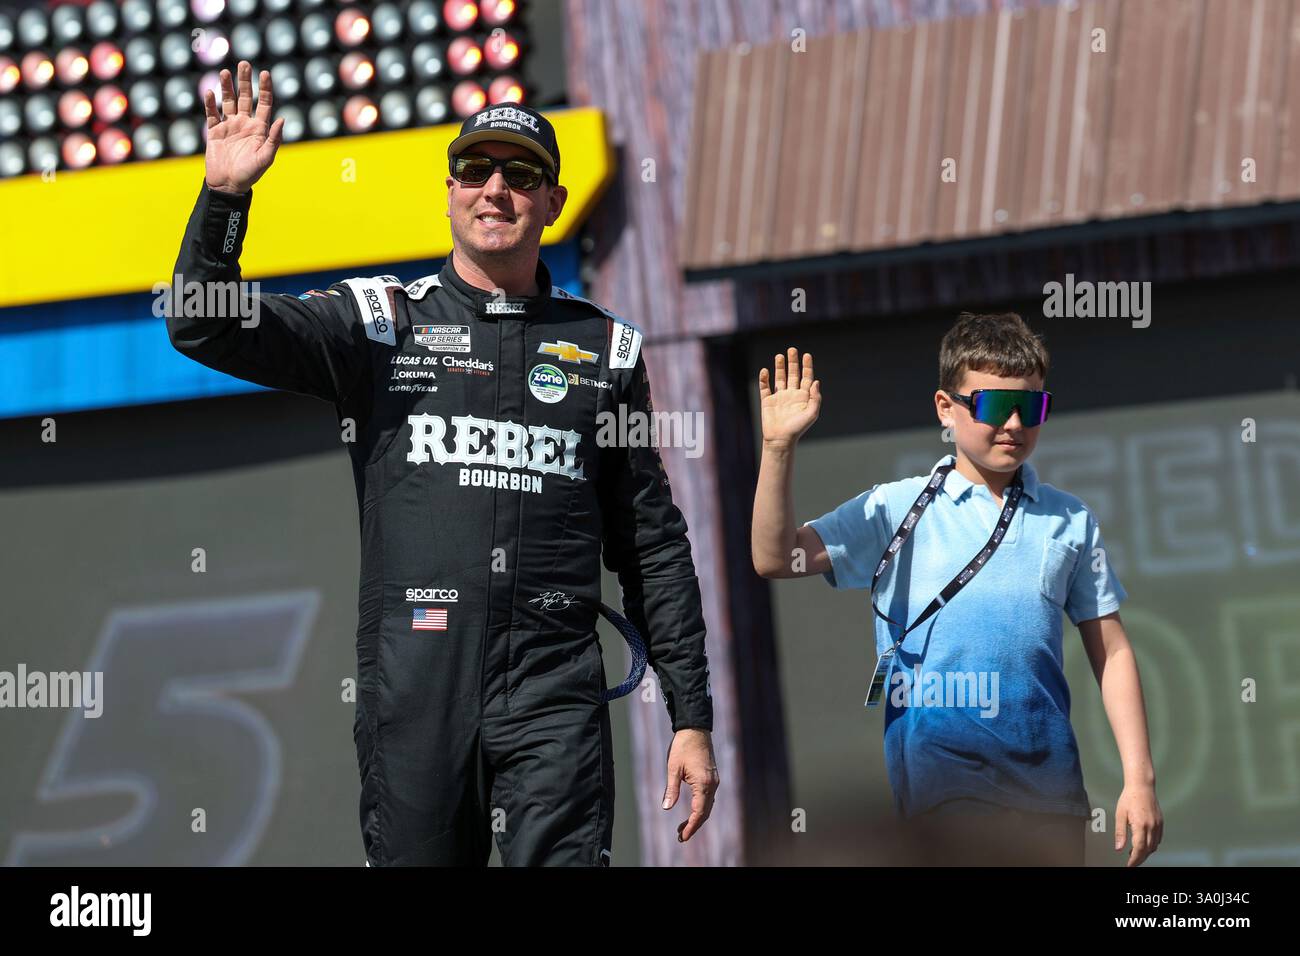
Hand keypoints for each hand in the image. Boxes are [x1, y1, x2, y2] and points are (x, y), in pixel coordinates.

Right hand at [204, 60, 283, 193]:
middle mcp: (245, 124)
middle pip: (245, 97)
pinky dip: (210, 103)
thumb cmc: (250, 174)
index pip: (264, 103)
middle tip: (245, 64)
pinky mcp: (214, 131)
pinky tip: (210, 92)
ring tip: (225, 72)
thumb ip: (274, 139)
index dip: (265, 89)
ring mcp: (229, 126)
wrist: (228, 186)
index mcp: (259, 129)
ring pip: (228, 101)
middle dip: (245, 81)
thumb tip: (281, 119)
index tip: (265, 73)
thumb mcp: (265, 158)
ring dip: (227, 87)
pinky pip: (212, 114)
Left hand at [662, 729, 718, 841]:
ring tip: (683, 827)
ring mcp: (714, 780)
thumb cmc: (682, 747)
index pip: (699, 812)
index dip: (691, 826)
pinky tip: (693, 811)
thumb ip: (671, 789)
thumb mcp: (673, 768)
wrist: (695, 729)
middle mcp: (712, 784)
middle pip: (705, 812)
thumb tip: (666, 808)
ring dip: (697, 817)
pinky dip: (701, 807)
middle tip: (680, 836)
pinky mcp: (712, 777)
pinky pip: (708, 797)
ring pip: (708, 806)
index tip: (683, 836)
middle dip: (693, 826)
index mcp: (703, 783)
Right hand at [759, 348, 820, 447]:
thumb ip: (815, 398)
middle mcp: (791, 394)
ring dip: (779, 367)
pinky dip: (764, 379)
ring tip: (779, 356)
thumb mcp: (811, 414)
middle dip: (793, 362)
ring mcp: (779, 397)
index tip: (807, 355)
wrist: (780, 440)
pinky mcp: (767, 401)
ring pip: (779, 378)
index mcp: (803, 397)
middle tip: (792, 350)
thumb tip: (816, 381)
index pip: (806, 378)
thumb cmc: (797, 429)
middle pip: (793, 374)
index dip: (807, 366)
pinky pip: (765, 387)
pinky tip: (765, 371)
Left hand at [1114, 784, 1162, 866]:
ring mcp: (1158, 825)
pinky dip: (1152, 845)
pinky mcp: (1161, 823)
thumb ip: (1120, 833)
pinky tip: (1144, 843)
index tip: (1129, 865)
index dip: (1134, 859)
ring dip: (1146, 852)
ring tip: (1135, 853)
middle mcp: (1152, 826)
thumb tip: (1118, 848)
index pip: (1139, 848)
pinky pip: (1158, 839)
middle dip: (1140, 858)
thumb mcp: (1120, 815)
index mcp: (1141, 825)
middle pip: (1148, 850)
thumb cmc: (1129, 798)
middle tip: (1131, 861)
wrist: (1142, 786)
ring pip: (1154, 846)